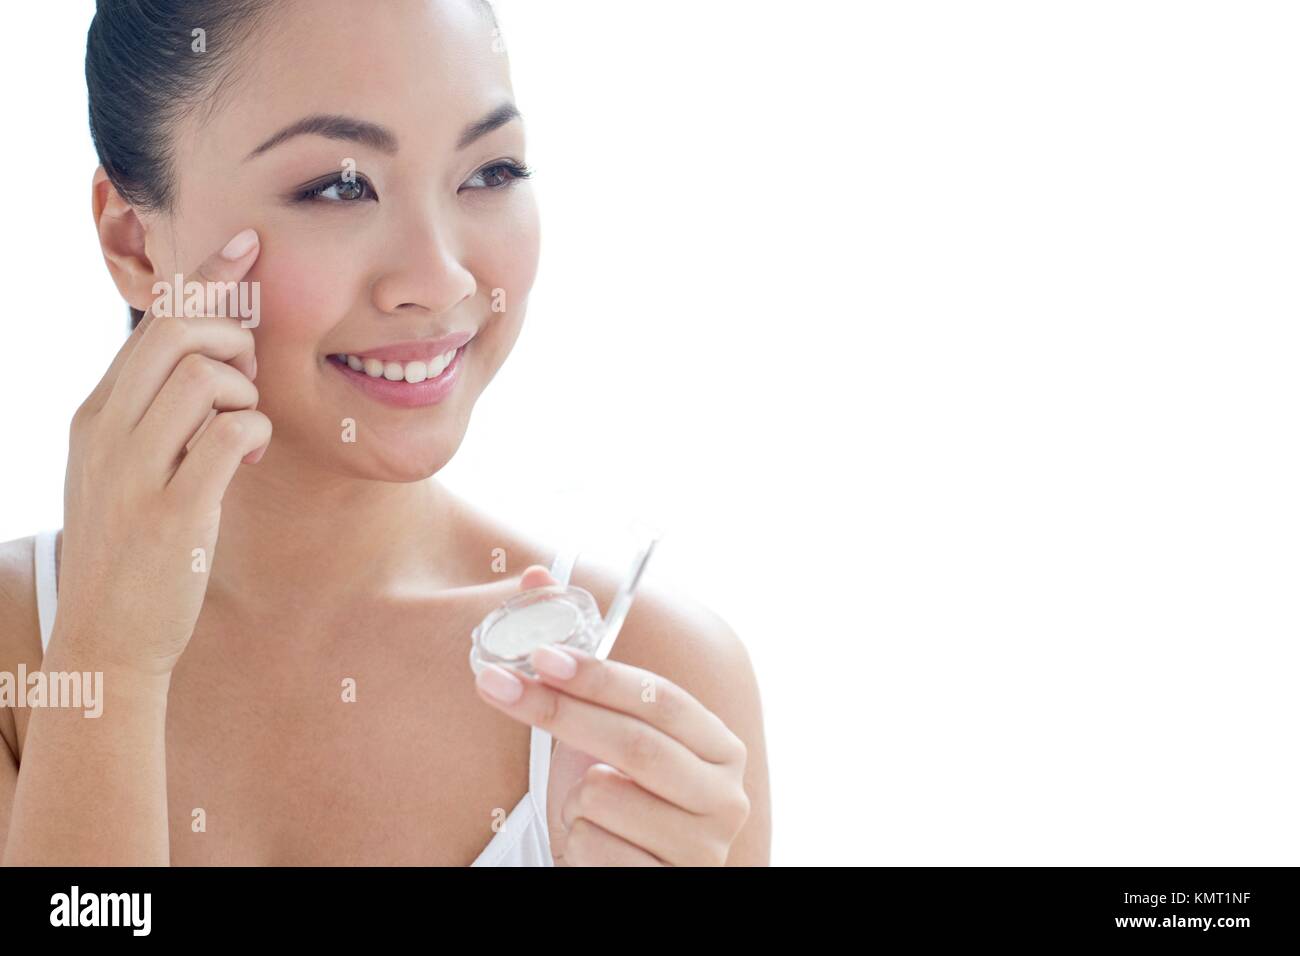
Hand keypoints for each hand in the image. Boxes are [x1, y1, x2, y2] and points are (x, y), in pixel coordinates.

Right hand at [56, 229, 270, 675]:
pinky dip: (256, 434)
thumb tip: (214, 365)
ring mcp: (134, 470)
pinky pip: (231, 433)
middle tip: (248, 385)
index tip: (247, 245)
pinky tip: (251, 458)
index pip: (152, 324)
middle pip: (177, 332)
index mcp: (97, 414)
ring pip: (206, 375)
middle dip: (233, 339)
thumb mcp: (128, 470)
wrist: (106, 639)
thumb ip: (159, 417)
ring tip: (246, 435)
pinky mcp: (172, 511)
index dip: (205, 280)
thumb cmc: (134, 551)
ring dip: (247, 396)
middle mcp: (107, 431)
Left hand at [474, 566, 750, 865]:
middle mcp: (725, 796)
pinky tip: (596, 850)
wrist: (622, 877)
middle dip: (559, 712)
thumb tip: (536, 576)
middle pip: (634, 741)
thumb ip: (576, 662)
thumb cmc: (614, 799)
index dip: (600, 675)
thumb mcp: (596, 733)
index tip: (540, 654)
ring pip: (605, 797)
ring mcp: (702, 849)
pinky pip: (593, 849)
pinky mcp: (668, 887)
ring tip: (588, 812)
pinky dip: (576, 844)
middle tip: (497, 684)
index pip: (662, 699)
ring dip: (572, 801)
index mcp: (718, 747)